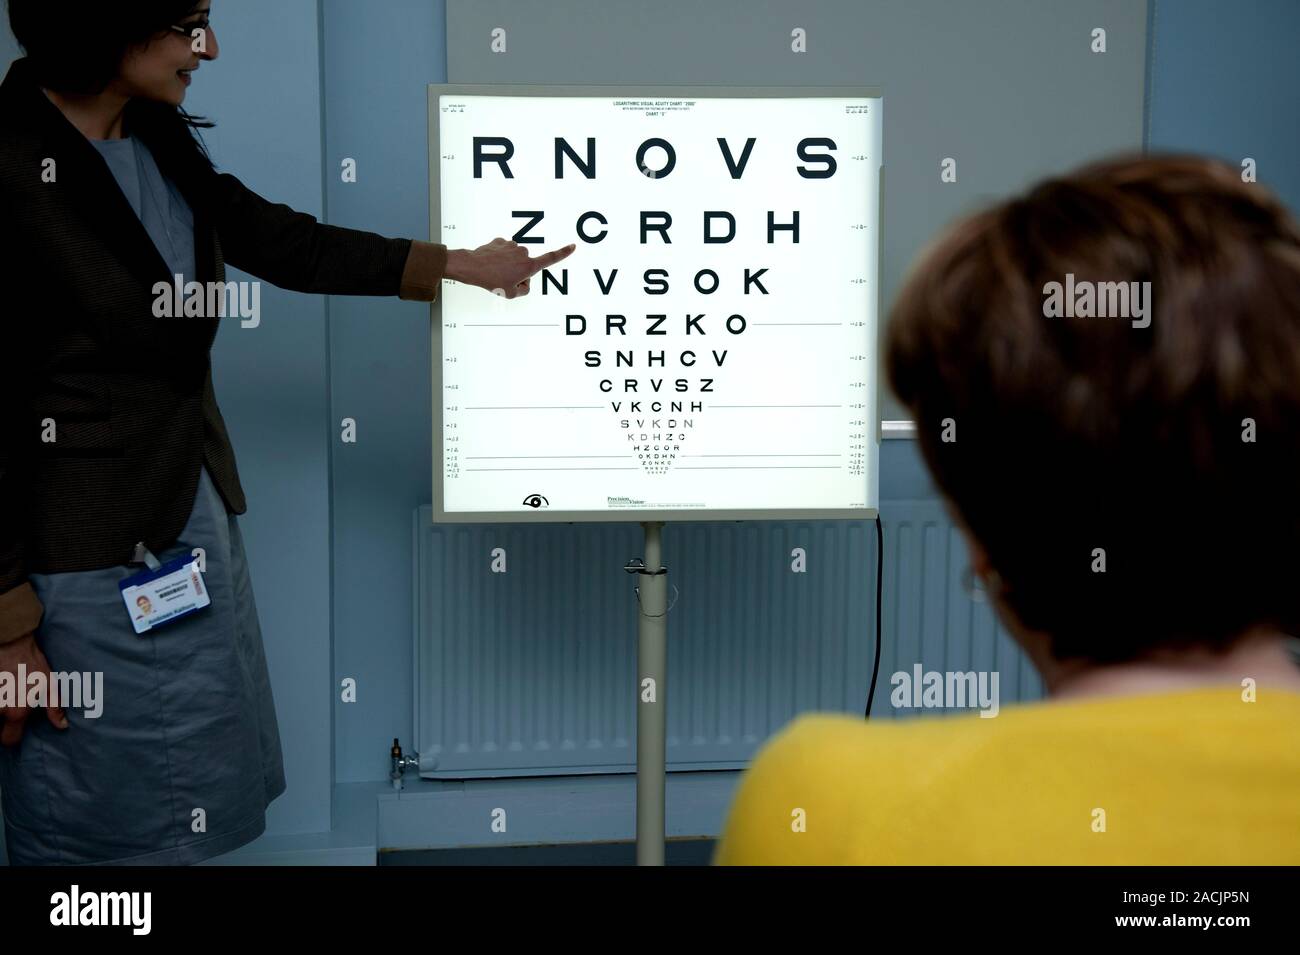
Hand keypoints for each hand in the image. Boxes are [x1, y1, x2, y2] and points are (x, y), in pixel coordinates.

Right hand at [1, 632, 68, 746]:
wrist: (12, 645)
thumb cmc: (33, 665)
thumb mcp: (50, 686)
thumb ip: (55, 709)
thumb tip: (62, 726)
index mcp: (17, 712)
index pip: (9, 740)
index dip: (12, 738)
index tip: (16, 730)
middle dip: (2, 726)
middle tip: (10, 715)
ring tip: (7, 701)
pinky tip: (2, 693)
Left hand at [445, 238, 575, 298]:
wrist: (472, 267)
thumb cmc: (491, 281)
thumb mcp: (510, 294)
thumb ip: (523, 290)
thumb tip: (524, 282)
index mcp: (529, 266)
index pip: (550, 259)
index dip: (563, 253)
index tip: (572, 246)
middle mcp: (523, 253)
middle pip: (526, 265)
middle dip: (518, 272)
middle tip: (504, 279)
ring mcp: (511, 246)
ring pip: (514, 258)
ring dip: (508, 265)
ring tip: (495, 272)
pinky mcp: (500, 241)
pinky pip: (504, 251)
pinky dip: (499, 257)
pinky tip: (491, 262)